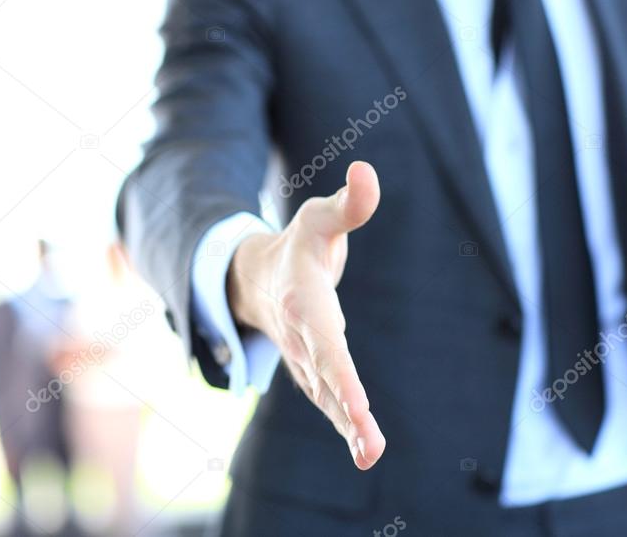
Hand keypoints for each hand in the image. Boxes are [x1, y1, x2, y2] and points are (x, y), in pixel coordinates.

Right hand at [228, 161, 385, 469]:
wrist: (256, 278)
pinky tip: (363, 447)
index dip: (343, 375)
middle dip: (347, 414)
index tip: (360, 405)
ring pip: (327, 397)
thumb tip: (367, 171)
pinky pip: (328, 399)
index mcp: (304, 303)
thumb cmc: (298, 244)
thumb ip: (349, 203)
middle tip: (371, 450)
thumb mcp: (319, 217)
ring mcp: (303, 357)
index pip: (327, 343)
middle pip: (327, 379)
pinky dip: (343, 423)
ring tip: (370, 456)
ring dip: (348, 428)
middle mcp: (300, 337)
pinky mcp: (311, 370)